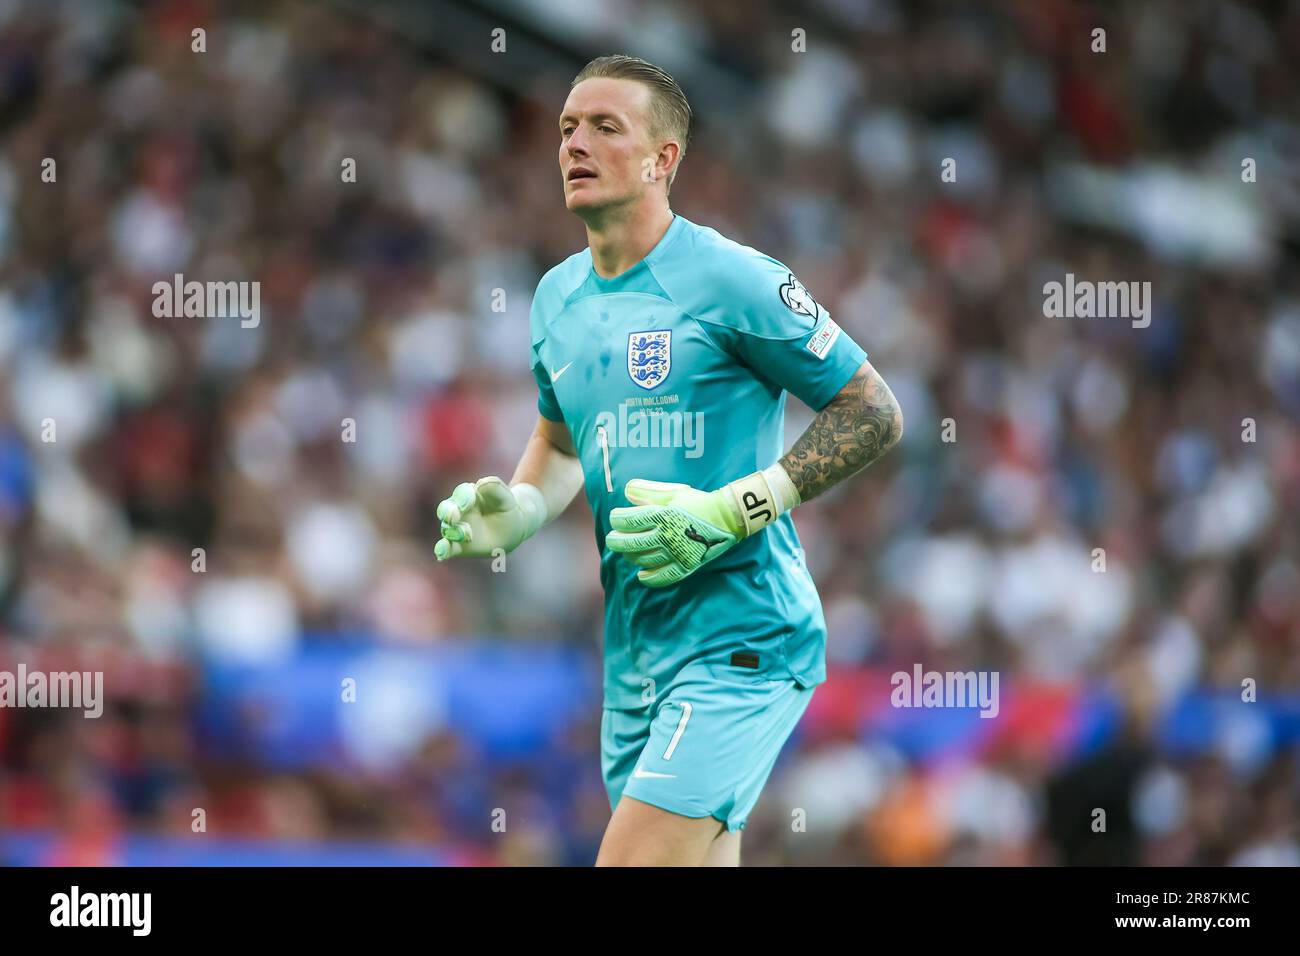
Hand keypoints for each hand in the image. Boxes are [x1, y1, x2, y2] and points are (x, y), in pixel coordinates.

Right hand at [435, 477, 539, 560]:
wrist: (511, 528)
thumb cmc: (506, 509)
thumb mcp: (506, 498)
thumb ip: (495, 488)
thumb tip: (480, 483)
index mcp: (468, 495)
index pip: (462, 493)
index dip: (464, 497)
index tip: (469, 501)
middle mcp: (458, 510)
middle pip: (446, 509)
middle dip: (448, 512)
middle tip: (454, 517)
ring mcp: (457, 528)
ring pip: (447, 528)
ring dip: (453, 532)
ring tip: (466, 535)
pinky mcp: (458, 545)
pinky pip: (447, 547)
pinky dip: (442, 550)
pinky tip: (441, 554)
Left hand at [605, 479, 746, 586]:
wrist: (727, 517)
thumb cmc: (698, 502)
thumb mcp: (673, 492)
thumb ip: (648, 492)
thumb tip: (627, 491)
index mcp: (661, 516)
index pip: (628, 521)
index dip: (616, 519)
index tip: (615, 518)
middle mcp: (666, 536)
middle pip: (630, 543)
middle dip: (616, 541)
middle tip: (612, 538)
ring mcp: (676, 553)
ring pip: (643, 560)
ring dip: (631, 556)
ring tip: (628, 551)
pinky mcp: (686, 565)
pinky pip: (663, 577)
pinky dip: (649, 578)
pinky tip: (641, 574)